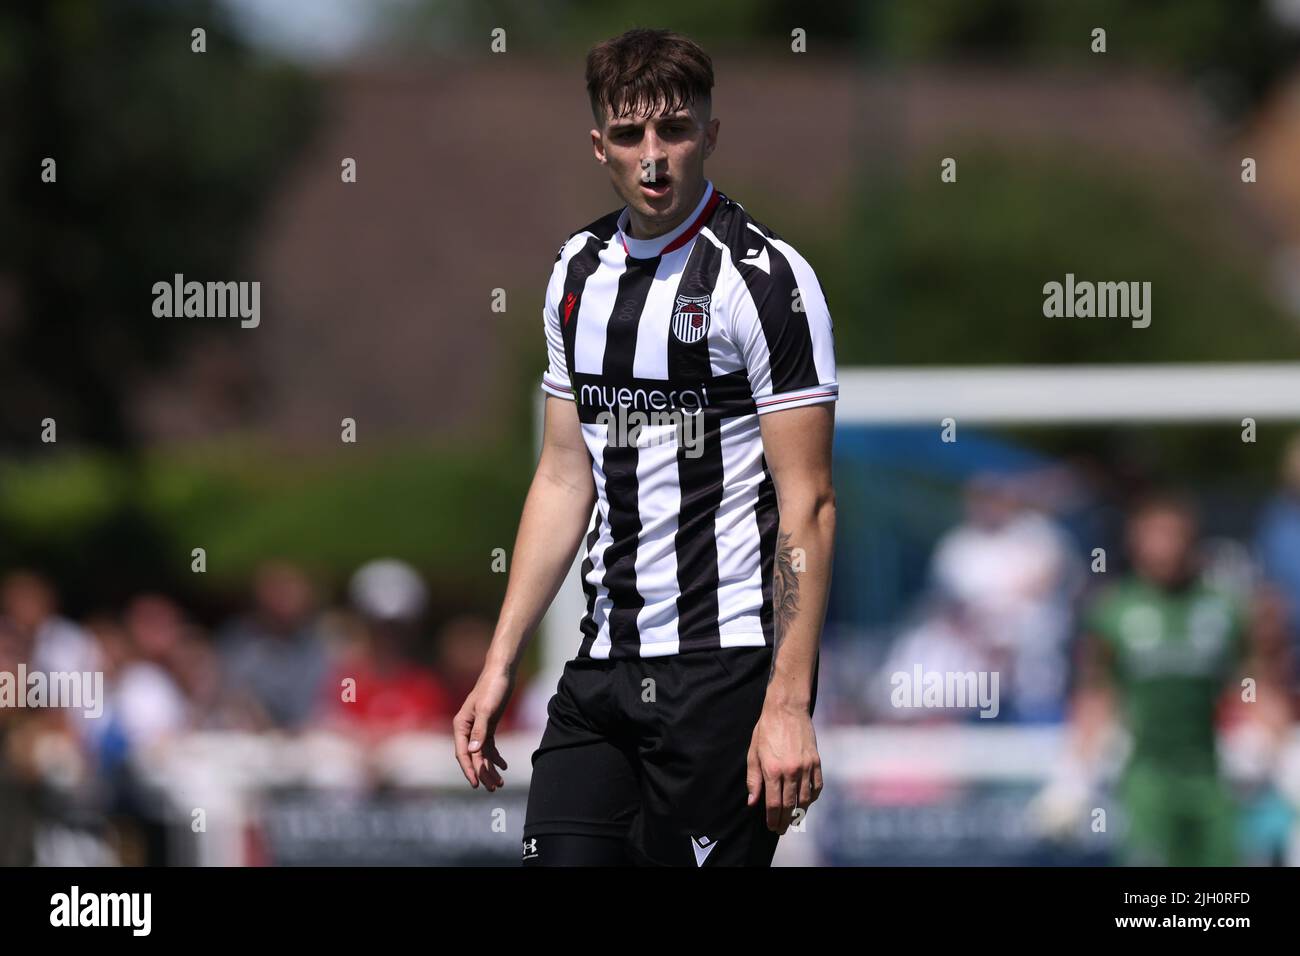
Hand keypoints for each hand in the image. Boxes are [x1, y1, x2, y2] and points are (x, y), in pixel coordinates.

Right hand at [453, 666, 512, 791]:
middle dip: (482, 773)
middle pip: (473, 757)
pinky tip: (504, 766)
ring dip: (490, 768)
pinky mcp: (488, 726)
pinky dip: (495, 757)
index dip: (470, 770)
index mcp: (461, 725)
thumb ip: (481, 731)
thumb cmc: (492, 688)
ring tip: (500, 783)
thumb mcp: (487, 710)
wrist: (501, 672)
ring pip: (481, 754)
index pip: (463, 753)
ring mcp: (477, 728)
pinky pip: (489, 746)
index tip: (477, 784)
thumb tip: (474, 752)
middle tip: (493, 788)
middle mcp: (466, 729)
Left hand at [746, 701, 822, 832]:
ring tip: (793, 820)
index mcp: (772, 770)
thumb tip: (752, 802)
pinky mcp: (816, 762)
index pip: (773, 804)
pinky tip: (806, 802)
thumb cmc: (766, 730)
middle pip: (789, 806)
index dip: (772, 819)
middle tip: (781, 830)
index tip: (771, 827)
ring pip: (805, 800)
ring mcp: (805, 767)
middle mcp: (790, 771)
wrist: (787, 709)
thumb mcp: (753, 753)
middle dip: (785, 821)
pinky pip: (817, 787)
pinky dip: (812, 798)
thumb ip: (753, 779)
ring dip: (799, 813)